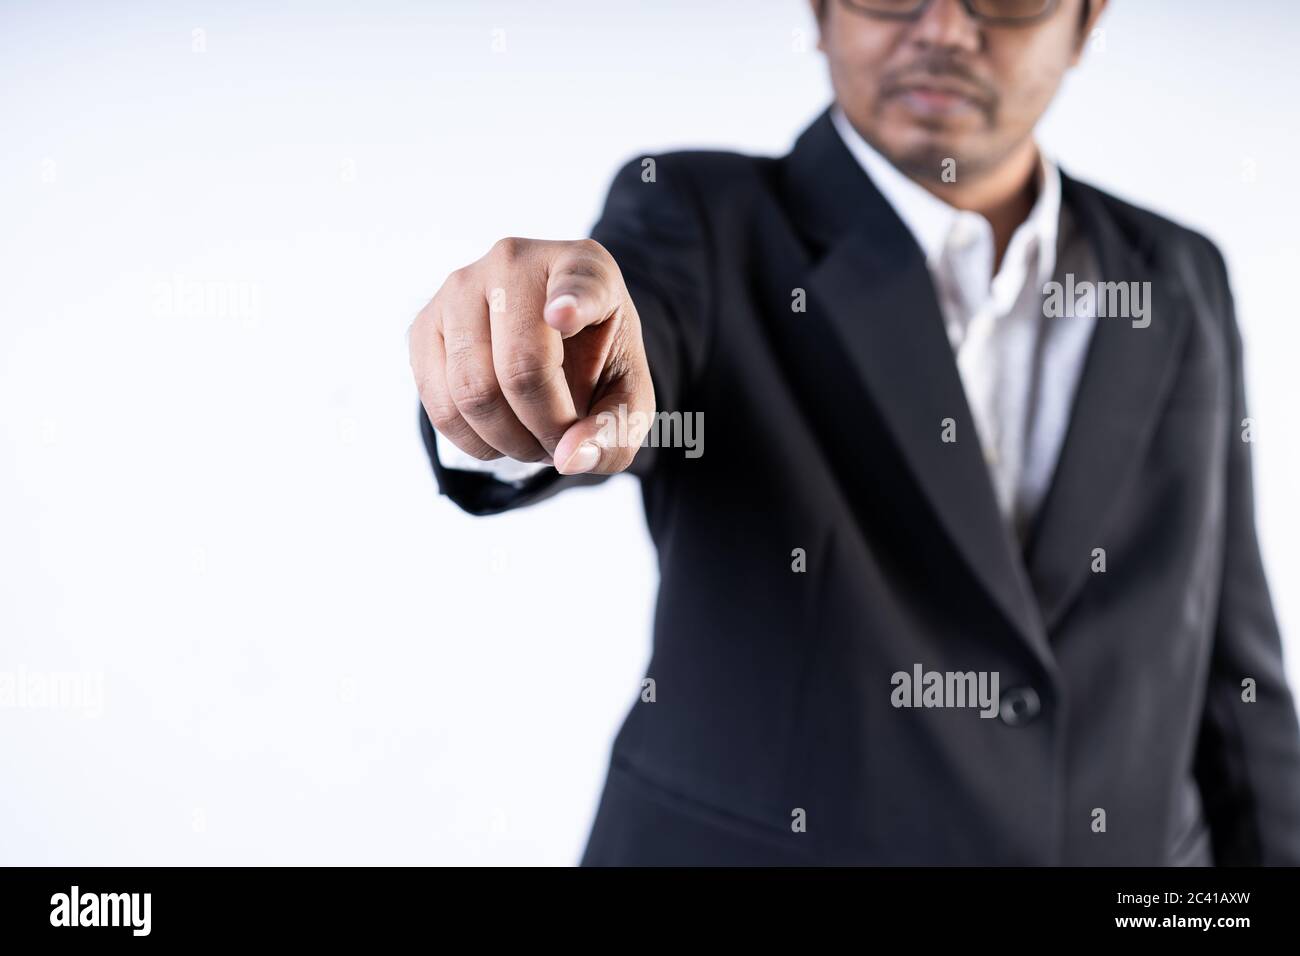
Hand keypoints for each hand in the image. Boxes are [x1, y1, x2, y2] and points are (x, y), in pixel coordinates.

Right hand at [409, 237, 654, 474]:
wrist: (547, 341)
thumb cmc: (594, 362)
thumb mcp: (628, 396)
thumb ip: (616, 430)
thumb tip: (568, 458)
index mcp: (585, 267)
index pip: (578, 282)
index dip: (572, 301)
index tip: (564, 315)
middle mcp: (515, 261)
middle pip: (522, 367)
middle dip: (545, 430)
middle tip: (560, 446)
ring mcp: (460, 287)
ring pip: (473, 391)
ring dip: (508, 441)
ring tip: (533, 442)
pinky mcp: (424, 323)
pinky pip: (438, 402)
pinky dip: (473, 440)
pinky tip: (498, 436)